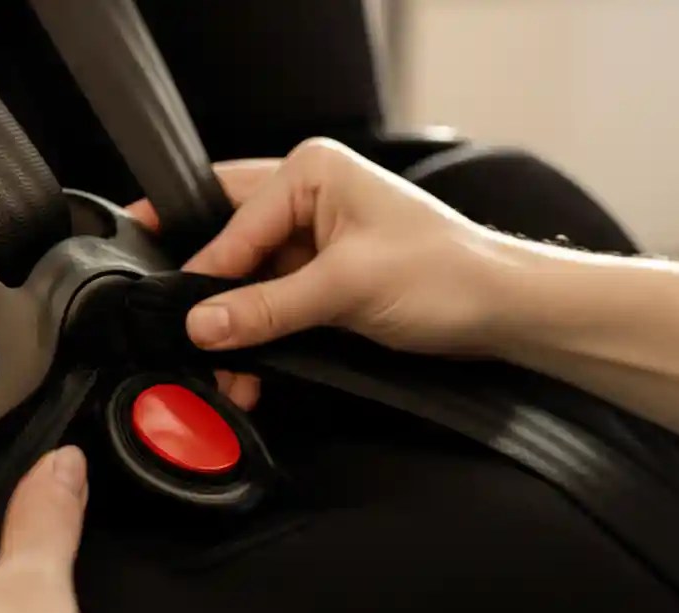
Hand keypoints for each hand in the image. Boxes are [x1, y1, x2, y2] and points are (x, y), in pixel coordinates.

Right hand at [128, 138, 504, 357]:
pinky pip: (277, 304)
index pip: (234, 221)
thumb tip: (202, 323)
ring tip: (220, 374)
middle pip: (232, 243)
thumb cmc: (446, 275)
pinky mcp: (328, 278)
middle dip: (209, 295)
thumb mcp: (347, 288)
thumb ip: (268, 308)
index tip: (175, 316)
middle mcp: (309, 196)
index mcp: (311, 171)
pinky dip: (262, 337)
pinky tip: (249, 373)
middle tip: (177, 334)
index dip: (204, 272)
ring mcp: (318, 239)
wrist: (502, 311)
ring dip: (236, 327)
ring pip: (251, 281)